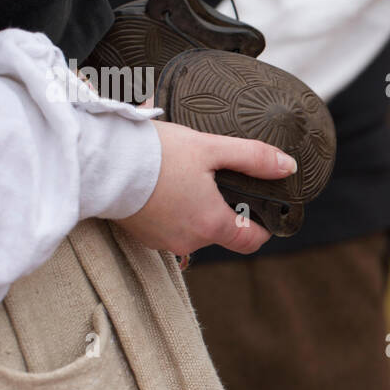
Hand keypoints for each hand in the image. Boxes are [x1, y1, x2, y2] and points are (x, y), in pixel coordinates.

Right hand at [118, 121, 296, 255]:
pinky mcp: (142, 235)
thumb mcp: (211, 148)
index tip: (264, 212)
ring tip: (186, 177)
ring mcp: (163, 241)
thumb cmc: (156, 154)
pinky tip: (164, 186)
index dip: (263, 228)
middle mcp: (189, 240)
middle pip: (222, 231)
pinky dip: (173, 210)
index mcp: (211, 224)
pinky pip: (170, 226)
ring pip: (195, 228)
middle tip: (216, 177)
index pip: (251, 241)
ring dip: (196, 208)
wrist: (101, 161)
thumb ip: (253, 158)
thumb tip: (288, 167)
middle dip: (224, 208)